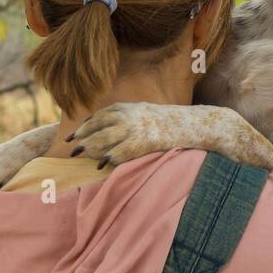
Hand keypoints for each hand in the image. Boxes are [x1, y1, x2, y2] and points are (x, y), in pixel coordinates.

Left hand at [70, 103, 272, 170]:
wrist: (201, 124)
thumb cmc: (177, 123)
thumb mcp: (152, 116)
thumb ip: (135, 120)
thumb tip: (119, 133)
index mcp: (134, 107)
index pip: (105, 114)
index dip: (88, 124)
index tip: (75, 133)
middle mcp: (134, 115)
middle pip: (101, 125)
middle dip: (85, 136)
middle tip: (71, 147)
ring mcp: (141, 127)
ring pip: (108, 137)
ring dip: (92, 147)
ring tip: (80, 157)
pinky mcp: (148, 141)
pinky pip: (124, 149)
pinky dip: (111, 156)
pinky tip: (103, 165)